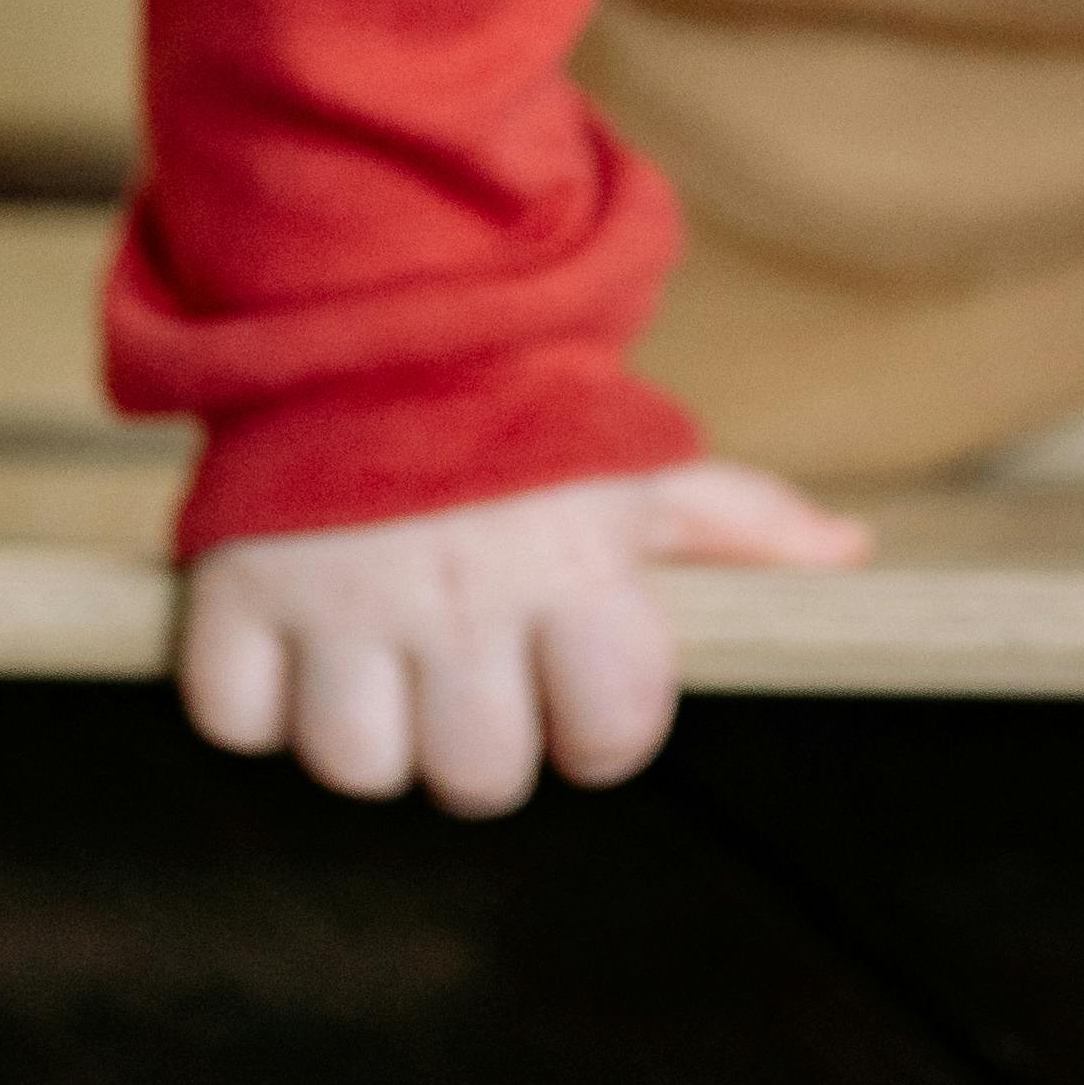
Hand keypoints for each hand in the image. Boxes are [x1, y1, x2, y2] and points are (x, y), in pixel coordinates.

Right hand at [177, 458, 869, 813]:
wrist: (371, 306)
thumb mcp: (636, 461)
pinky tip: (293, 637)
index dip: (600, 725)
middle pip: (479, 778)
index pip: (613, 736)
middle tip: (469, 673)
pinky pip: (236, 721)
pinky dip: (254, 697)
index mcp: (573, 568)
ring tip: (380, 655)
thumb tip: (849, 556)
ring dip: (367, 728)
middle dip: (480, 743)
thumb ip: (740, 523)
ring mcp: (338, 597)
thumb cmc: (523, 415)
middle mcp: (460, 596)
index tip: (577, 682)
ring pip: (357, 769)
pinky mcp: (234, 589)